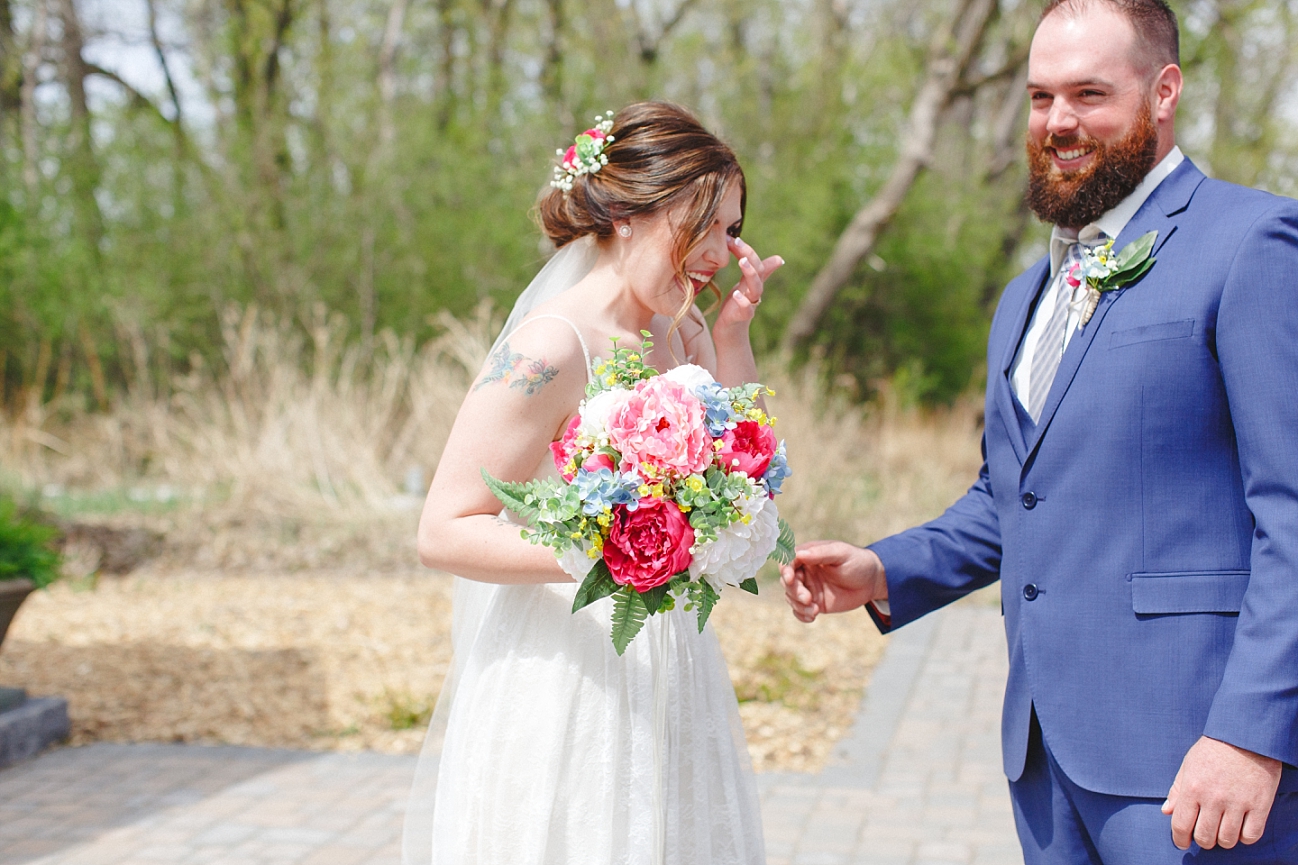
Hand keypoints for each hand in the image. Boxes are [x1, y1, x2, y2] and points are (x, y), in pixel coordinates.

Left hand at [714, 235, 782, 333]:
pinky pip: (747, 309)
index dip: (745, 249)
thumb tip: (778, 257)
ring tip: (742, 262)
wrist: (730, 330)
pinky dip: (743, 302)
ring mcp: (750, 303)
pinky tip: (736, 294)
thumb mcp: (745, 285)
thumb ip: (756, 270)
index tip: (731, 237)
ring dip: (750, 273)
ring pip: (756, 287)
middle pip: (758, 271)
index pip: (754, 261)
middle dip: (749, 256)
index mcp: (752, 281)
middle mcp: (753, 291)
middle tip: (737, 242)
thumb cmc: (736, 306)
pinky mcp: (743, 317)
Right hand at [780, 540, 886, 622]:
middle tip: (808, 599)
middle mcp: (805, 572)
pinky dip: (801, 615)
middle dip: (794, 591)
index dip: (786, 570)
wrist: (871, 582)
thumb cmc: (857, 561)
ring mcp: (809, 588)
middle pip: (787, 581)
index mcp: (808, 555)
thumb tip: (799, 554)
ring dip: (798, 605)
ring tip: (815, 610)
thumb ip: (821, 553)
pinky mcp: (815, 602)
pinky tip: (812, 617)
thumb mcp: (841, 554)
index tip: (791, 579)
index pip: (788, 561)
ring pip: (791, 597)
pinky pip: (800, 610)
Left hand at [1161, 736, 1281, 849]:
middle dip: (1203, 841)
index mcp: (1192, 788)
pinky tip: (1241, 828)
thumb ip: (1177, 789)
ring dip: (1223, 840)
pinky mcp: (1260, 804)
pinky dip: (1245, 838)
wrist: (1246, 736)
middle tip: (1205, 835)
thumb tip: (1166, 812)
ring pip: (1227, 840)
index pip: (1181, 825)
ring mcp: (1237, 802)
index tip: (1183, 843)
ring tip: (1223, 831)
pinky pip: (1251, 835)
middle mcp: (1213, 798)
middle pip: (1205, 837)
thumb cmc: (1214, 749)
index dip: (1180, 839)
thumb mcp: (1189, 764)